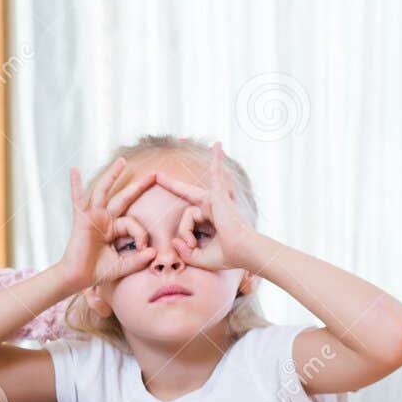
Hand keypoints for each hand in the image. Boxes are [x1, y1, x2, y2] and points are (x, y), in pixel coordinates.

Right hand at [57, 157, 157, 291]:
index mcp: (114, 229)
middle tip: (154, 174)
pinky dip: (75, 184)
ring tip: (122, 161)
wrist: (77, 278)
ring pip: (104, 191)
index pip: (133, 223)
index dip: (141, 234)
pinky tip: (74, 170)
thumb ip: (138, 260)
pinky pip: (77, 199)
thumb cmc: (97, 272)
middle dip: (138, 186)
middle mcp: (105, 219)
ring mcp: (93, 217)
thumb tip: (154, 253)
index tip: (142, 248)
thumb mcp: (122, 266)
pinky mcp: (82, 219)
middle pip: (123, 198)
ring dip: (112, 175)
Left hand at [153, 141, 264, 271]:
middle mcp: (214, 206)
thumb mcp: (200, 257)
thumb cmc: (229, 255)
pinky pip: (215, 174)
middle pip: (187, 213)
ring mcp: (217, 200)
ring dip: (187, 233)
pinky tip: (216, 144)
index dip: (182, 221)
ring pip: (188, 215)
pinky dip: (216, 160)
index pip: (190, 216)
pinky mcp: (220, 196)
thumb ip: (185, 252)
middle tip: (156, 175)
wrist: (245, 252)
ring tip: (192, 240)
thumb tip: (174, 242)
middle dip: (171, 185)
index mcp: (211, 218)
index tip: (172, 210)